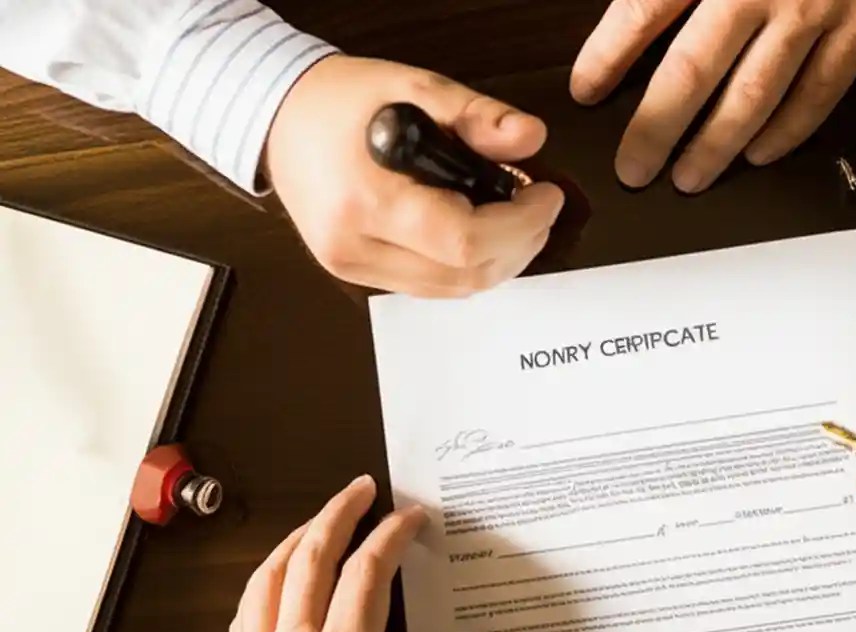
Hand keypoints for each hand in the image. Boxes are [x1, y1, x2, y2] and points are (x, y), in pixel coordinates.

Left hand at [217, 475, 492, 631]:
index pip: (367, 573)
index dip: (391, 533)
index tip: (411, 516)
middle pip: (310, 556)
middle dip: (338, 512)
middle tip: (361, 487)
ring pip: (267, 577)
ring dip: (294, 539)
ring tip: (316, 522)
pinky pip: (242, 615)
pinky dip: (262, 582)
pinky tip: (273, 585)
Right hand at [266, 55, 564, 296]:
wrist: (279, 118)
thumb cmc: (343, 101)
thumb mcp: (417, 89)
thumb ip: (478, 116)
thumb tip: (531, 139)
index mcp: (366, 200)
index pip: (463, 240)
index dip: (520, 225)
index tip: (547, 195)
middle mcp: (354, 246)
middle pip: (463, 275)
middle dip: (519, 244)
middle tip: (539, 208)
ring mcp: (351, 267)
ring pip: (450, 289)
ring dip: (497, 260)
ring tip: (516, 219)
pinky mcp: (355, 274)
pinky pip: (428, 286)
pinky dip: (465, 266)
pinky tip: (480, 232)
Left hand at [570, 0, 855, 192]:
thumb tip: (639, 3)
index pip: (643, 10)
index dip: (608, 57)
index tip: (585, 92)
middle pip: (692, 71)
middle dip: (655, 129)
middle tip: (633, 169)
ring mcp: (814, 9)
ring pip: (755, 95)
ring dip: (717, 146)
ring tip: (688, 179)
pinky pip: (821, 91)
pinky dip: (789, 131)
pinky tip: (760, 155)